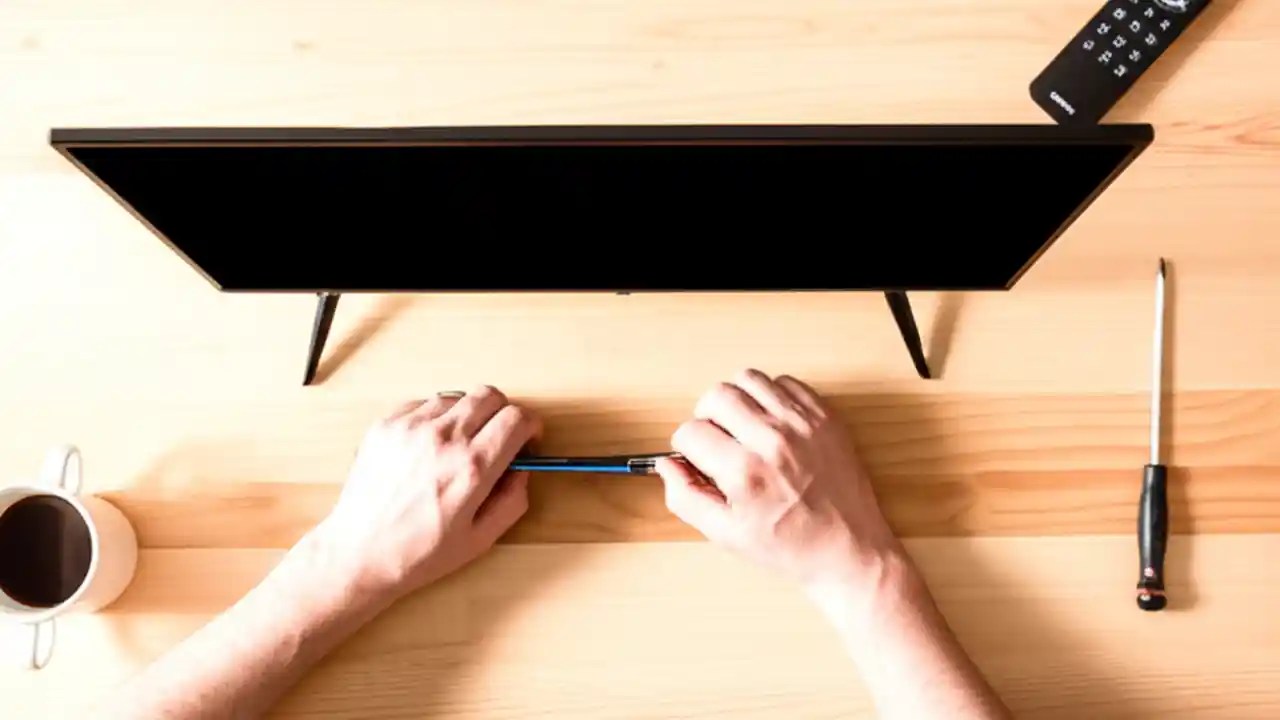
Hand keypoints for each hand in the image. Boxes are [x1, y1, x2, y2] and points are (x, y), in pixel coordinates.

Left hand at [312, 386, 540, 600]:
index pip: (516, 418)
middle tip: (498, 437)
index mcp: (471, 467)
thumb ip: (512, 500)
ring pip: (457, 397)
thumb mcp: (481, 538)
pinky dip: (435, 420)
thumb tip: (522, 470)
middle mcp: (442, 439)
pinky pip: (423, 405)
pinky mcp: (386, 425)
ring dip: (467, 415)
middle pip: (490, 396)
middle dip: (503, 414)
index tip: (527, 437)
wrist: (358, 554)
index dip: (529, 426)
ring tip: (458, 446)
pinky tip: (429, 448)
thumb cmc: (418, 553)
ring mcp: (410, 428)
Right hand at [656, 370, 902, 593]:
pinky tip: (771, 422)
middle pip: (717, 395)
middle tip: (716, 438)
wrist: (847, 549)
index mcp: (745, 472)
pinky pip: (785, 383)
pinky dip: (770, 396)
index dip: (685, 446)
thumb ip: (686, 497)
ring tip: (742, 426)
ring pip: (749, 379)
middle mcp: (773, 440)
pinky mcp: (825, 417)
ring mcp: (803, 424)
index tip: (696, 457)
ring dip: (737, 399)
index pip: (691, 432)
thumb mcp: (726, 534)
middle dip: (705, 415)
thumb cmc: (790, 546)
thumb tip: (668, 464)